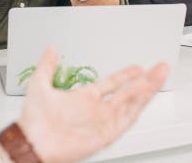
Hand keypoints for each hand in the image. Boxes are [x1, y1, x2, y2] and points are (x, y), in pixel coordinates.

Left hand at [16, 47, 167, 162]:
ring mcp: (102, 122)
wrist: (32, 142)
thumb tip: (50, 49)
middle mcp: (95, 110)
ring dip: (146, 90)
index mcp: (83, 98)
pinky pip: (126, 120)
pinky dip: (137, 108)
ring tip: (159, 76)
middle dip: (145, 80)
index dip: (125, 75)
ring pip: (131, 104)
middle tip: (160, 67)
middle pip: (128, 93)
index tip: (138, 67)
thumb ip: (47, 65)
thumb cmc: (34, 120)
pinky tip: (146, 96)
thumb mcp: (39, 84)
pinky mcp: (105, 135)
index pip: (111, 84)